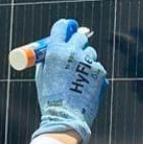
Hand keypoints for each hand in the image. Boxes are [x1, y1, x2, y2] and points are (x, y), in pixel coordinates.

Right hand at [32, 19, 108, 143]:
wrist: (66, 117)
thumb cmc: (51, 99)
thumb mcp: (42, 76)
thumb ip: (48, 61)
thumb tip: (52, 50)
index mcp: (55, 50)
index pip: (62, 27)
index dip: (65, 26)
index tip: (68, 26)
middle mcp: (73, 52)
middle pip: (79, 36)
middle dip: (77, 42)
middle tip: (74, 49)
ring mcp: (88, 61)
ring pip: (90, 52)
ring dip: (85, 59)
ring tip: (78, 76)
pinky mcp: (100, 71)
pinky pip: (97, 67)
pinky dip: (93, 73)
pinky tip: (86, 86)